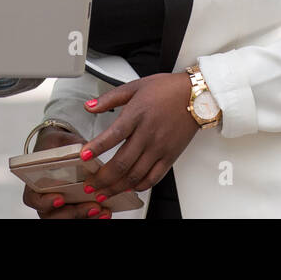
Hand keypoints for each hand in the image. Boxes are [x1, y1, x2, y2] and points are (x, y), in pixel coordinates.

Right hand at [20, 127, 111, 219]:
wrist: (64, 147)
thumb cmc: (57, 145)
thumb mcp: (60, 141)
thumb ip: (68, 147)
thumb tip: (83, 152)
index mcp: (34, 183)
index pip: (33, 199)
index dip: (45, 202)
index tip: (60, 199)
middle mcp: (45, 199)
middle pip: (53, 216)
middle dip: (74, 214)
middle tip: (92, 207)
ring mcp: (59, 207)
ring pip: (69, 220)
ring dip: (86, 218)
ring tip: (103, 210)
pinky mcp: (74, 208)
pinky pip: (82, 218)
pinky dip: (94, 217)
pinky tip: (106, 211)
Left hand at [79, 72, 198, 197]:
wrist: (197, 96)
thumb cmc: (167, 89)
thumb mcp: (135, 87)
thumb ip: (110, 98)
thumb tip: (89, 106)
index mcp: (137, 114)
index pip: (113, 135)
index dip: (97, 148)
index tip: (83, 156)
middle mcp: (148, 133)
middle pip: (122, 163)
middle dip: (102, 178)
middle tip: (90, 184)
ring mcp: (160, 147)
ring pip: (135, 175)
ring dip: (117, 187)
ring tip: (104, 192)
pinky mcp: (170, 156)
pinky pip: (153, 177)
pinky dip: (139, 186)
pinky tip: (129, 187)